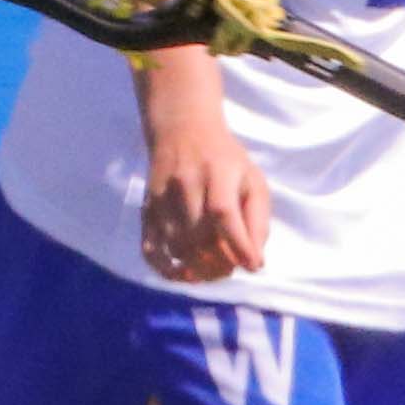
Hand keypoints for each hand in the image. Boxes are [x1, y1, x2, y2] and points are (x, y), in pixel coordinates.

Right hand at [135, 54, 272, 280]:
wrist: (182, 130)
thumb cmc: (227, 161)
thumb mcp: (253, 181)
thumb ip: (258, 221)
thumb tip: (254, 263)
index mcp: (218, 172)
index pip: (223, 214)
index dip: (238, 245)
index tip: (253, 266)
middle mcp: (185, 183)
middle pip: (199, 236)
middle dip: (220, 263)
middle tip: (231, 267)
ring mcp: (162, 197)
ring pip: (177, 247)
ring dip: (199, 269)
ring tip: (213, 268)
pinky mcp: (147, 209)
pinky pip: (150, 248)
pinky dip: (165, 269)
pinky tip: (184, 274)